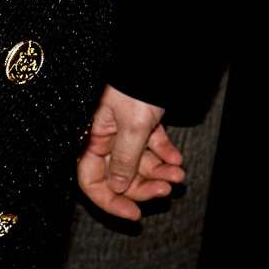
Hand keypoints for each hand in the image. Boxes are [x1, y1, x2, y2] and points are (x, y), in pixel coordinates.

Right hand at [77, 83, 185, 220]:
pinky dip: (163, 152)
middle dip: (144, 185)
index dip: (111, 201)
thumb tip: (118, 189)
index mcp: (90, 138)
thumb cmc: (135, 85)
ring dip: (158, 170)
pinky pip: (149, 144)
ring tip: (179, 174)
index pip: (91, 181)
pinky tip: (176, 159)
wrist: (155, 54)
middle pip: (119, 175)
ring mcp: (121, 127)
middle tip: (167, 189)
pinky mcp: (139, 118)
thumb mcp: (132, 127)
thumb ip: (124, 160)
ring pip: (138, 160)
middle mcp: (102, 135)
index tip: (134, 215)